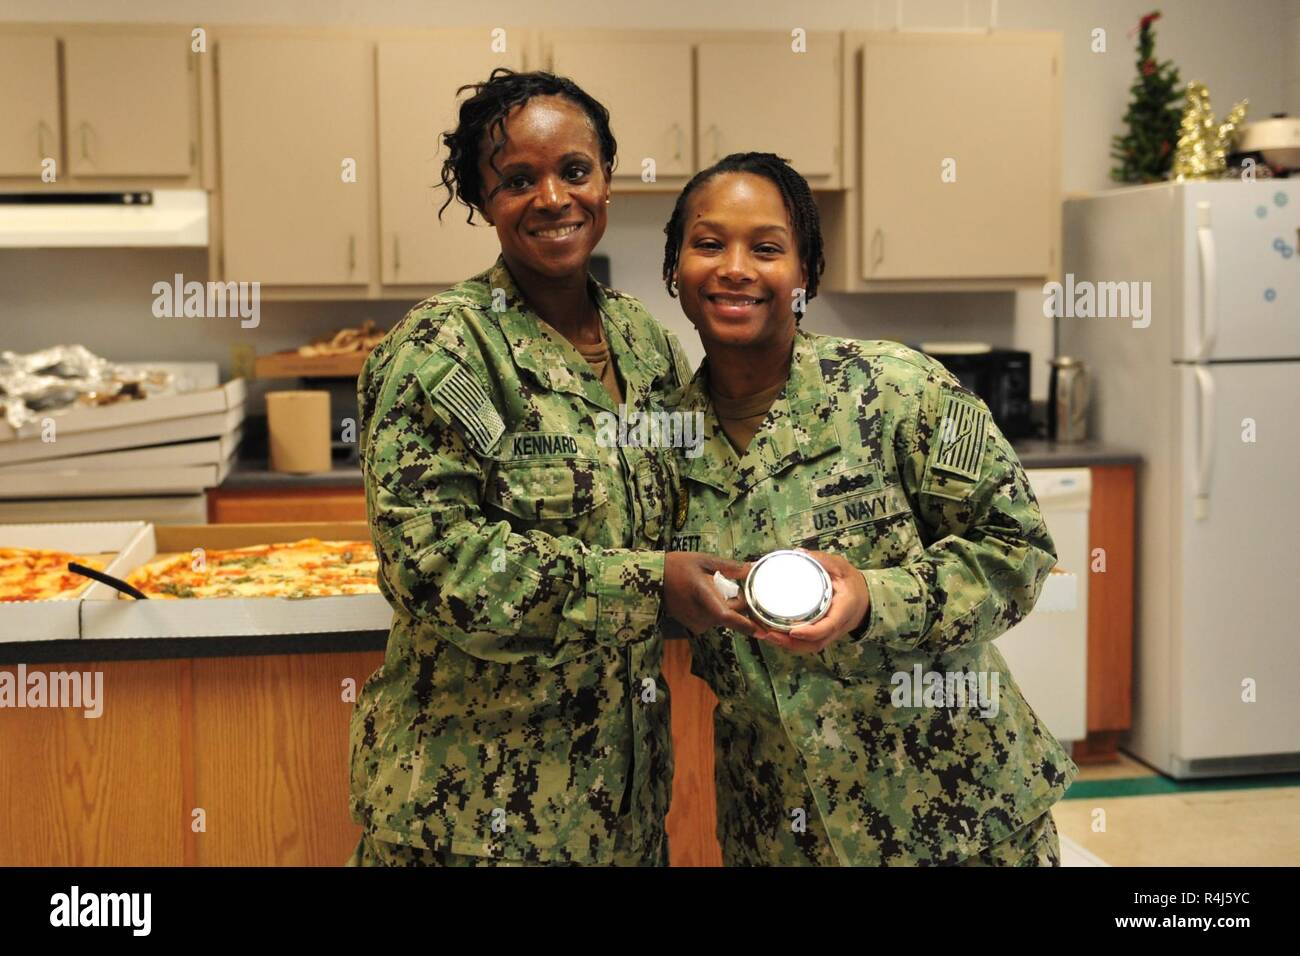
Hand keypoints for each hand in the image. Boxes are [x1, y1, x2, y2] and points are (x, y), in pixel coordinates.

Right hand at [664, 552, 757, 636]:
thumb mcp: (704, 561)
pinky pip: (712, 619)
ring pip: (722, 617)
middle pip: (730, 614)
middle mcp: (701, 616)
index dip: (746, 625)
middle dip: (738, 603)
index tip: (763, 631)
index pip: (727, 616)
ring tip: (714, 587)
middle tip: (733, 585)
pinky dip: (715, 609)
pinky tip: (706, 595)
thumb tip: (753, 568)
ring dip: (726, 605)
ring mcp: (696, 623)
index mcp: (704, 598)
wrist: (651, 579)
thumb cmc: (677, 566)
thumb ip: (730, 567)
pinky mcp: (693, 626)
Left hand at [756, 549, 870, 654]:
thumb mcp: (841, 567)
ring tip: (768, 636)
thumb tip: (800, 552)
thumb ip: (823, 560)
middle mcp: (838, 626)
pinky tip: (776, 636)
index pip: (829, 626)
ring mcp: (831, 633)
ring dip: (789, 646)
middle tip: (770, 634)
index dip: (811, 632)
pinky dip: (792, 644)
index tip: (793, 631)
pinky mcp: (823, 634)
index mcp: (845, 609)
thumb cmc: (852, 582)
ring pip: (810, 646)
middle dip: (792, 644)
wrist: (864, 597)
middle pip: (816, 643)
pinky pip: (808, 644)